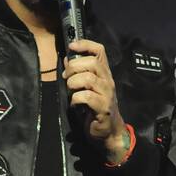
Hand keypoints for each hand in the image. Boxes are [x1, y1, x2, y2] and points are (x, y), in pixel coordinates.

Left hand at [61, 37, 128, 159]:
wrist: (109, 131)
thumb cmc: (96, 109)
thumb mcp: (87, 88)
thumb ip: (78, 73)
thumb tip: (66, 60)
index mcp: (104, 73)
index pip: (99, 51)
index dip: (85, 44)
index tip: (72, 46)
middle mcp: (107, 81)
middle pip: (92, 63)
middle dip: (74, 67)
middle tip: (67, 77)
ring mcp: (107, 94)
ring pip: (88, 78)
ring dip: (74, 83)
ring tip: (71, 91)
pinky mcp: (102, 108)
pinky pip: (86, 97)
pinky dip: (75, 99)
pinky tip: (74, 104)